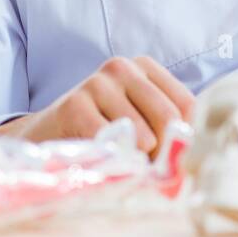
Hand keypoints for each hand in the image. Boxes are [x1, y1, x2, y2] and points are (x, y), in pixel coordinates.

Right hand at [0, 56, 194, 156]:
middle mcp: (123, 67)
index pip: (186, 104)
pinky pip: (112, 142)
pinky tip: (101, 159)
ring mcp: (97, 82)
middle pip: (170, 117)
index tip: (173, 158)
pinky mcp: (74, 104)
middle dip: (164, 152)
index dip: (184, 137)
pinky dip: (113, 160)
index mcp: (143, 67)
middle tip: (149, 170)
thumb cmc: (100, 129)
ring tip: (121, 162)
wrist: (43, 136)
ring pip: (144, 135)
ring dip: (138, 161)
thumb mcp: (138, 121)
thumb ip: (168, 129)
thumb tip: (194, 152)